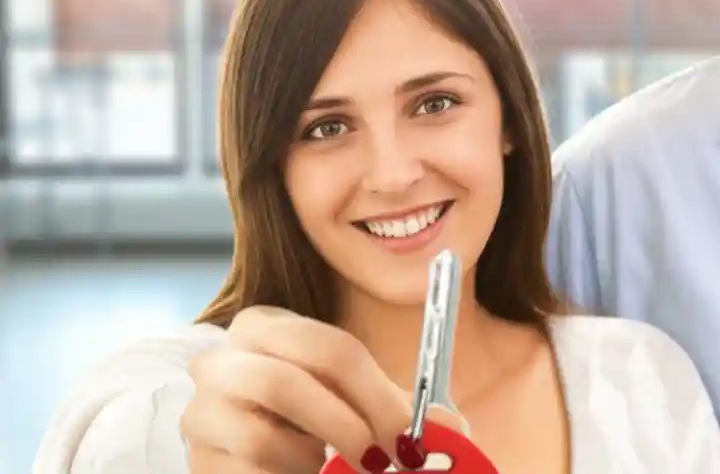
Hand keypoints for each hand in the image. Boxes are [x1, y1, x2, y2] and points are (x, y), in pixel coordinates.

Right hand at [180, 306, 412, 473]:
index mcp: (265, 327)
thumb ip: (398, 410)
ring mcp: (200, 413)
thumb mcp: (356, 400)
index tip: (408, 436)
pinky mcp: (198, 463)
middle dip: (345, 428)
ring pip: (263, 439)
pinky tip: (301, 473)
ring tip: (329, 466)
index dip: (377, 396)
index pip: (330, 349)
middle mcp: (221, 361)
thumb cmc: (312, 414)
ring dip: (313, 460)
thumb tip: (453, 429)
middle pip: (285, 385)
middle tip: (384, 461)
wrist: (250, 450)